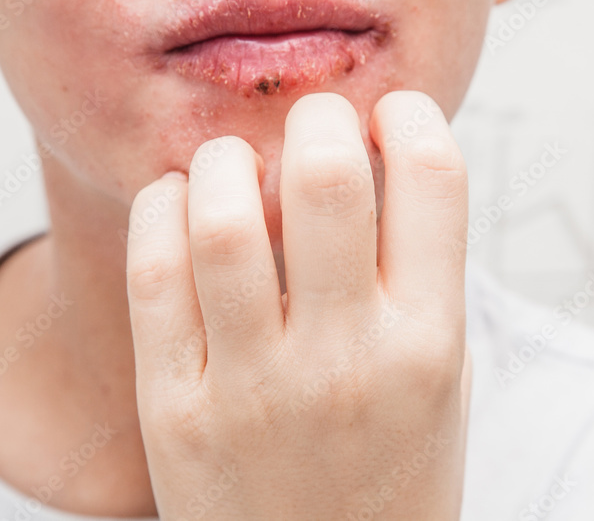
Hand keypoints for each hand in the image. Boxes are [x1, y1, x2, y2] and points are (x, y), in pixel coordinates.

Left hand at [126, 90, 470, 520]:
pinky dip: (161, 209)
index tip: (387, 114)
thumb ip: (416, 278)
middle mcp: (347, 360)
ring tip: (236, 166)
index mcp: (430, 345)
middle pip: (325, 177)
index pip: (433, 179)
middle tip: (309, 123)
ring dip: (228, 161)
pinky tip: (178, 204)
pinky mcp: (175, 409)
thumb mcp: (440, 386)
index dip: (408, 117)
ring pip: (224, 217)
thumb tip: (372, 160)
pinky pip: (153, 273)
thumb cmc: (387, 479)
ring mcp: (254, 388)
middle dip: (317, 117)